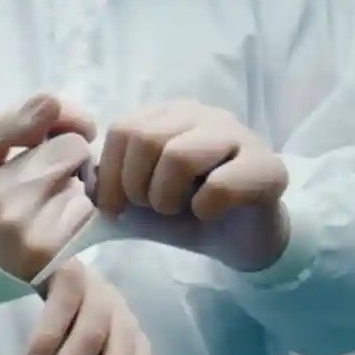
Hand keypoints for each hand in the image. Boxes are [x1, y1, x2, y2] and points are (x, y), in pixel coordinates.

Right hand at [0, 94, 98, 280]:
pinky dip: (75, 214)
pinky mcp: (43, 250)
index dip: (69, 115)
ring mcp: (18, 223)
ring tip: (43, 206)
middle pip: (72, 147)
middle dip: (70, 156)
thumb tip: (82, 127)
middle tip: (52, 175)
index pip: (43, 107)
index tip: (71, 129)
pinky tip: (52, 226)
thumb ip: (23, 125)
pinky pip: (84, 210)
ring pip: (81, 180)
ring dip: (72, 187)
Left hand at [95, 100, 290, 271]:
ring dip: (167, 197)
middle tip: (152, 208)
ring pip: (180, 156)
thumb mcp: (137, 200)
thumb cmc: (185, 213)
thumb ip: (109, 184)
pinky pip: (220, 185)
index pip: (123, 129)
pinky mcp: (267, 167)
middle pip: (146, 138)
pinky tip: (209, 214)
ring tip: (178, 210)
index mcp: (169, 115)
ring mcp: (239, 135)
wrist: (236, 240)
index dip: (110, 174)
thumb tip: (87, 180)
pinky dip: (204, 209)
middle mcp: (203, 115)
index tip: (114, 207)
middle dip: (137, 186)